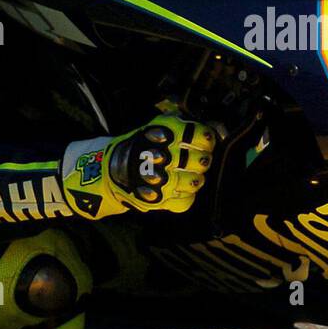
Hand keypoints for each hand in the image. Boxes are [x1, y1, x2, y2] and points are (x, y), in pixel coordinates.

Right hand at [62, 116, 216, 217]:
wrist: (112, 169)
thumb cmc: (143, 145)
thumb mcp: (159, 127)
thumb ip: (185, 126)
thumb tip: (215, 126)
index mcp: (167, 132)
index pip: (202, 135)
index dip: (207, 140)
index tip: (204, 142)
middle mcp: (165, 155)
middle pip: (202, 161)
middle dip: (202, 161)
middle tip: (196, 161)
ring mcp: (161, 179)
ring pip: (196, 182)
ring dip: (195, 179)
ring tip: (188, 176)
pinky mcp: (158, 199)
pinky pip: (185, 201)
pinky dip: (185, 197)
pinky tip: (177, 189)